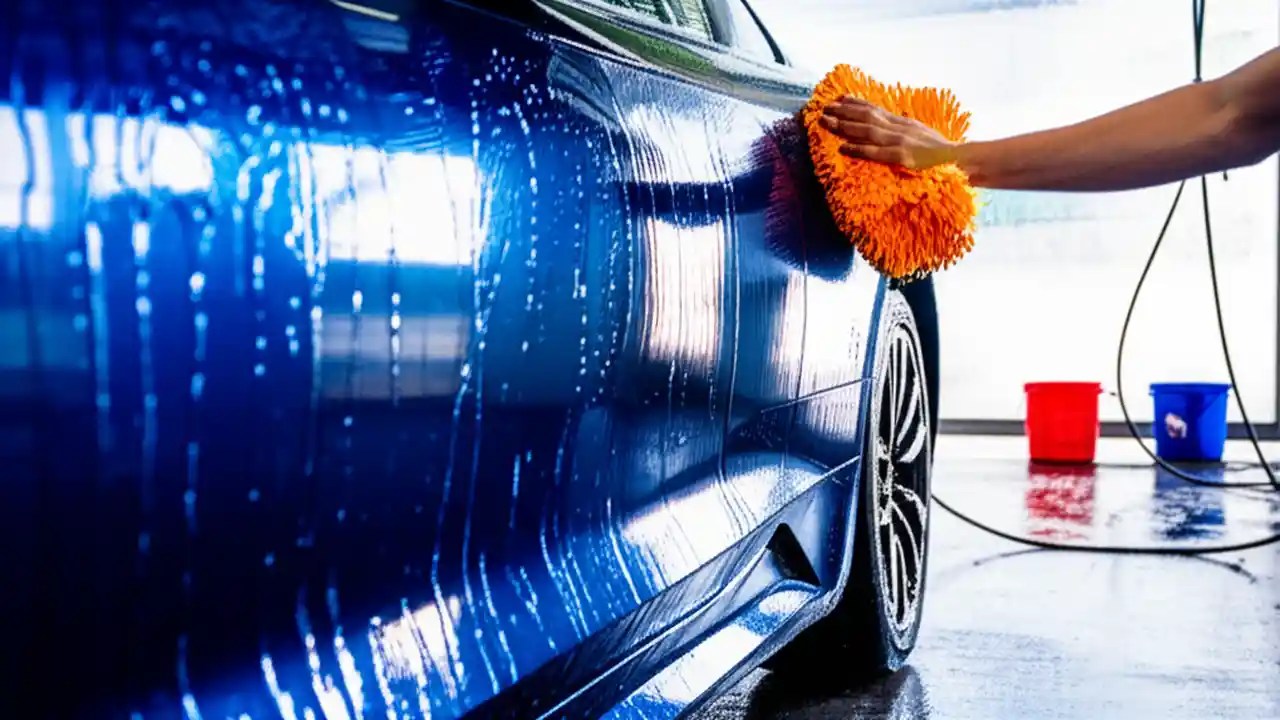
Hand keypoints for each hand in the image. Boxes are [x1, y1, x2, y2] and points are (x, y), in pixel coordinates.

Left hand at [821, 97, 957, 169]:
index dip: (857, 103)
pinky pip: (875, 152)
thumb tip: (892, 129)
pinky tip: (843, 147)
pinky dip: (858, 149)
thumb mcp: (923, 136)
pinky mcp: (902, 157)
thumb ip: (906, 132)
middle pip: (867, 116)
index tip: (841, 99)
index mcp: (905, 123)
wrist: (962, 161)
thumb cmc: (943, 154)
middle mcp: (900, 127)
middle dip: (844, 111)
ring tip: (826, 122)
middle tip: (824, 108)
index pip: (877, 109)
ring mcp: (900, 141)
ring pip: (867, 130)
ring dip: (844, 125)